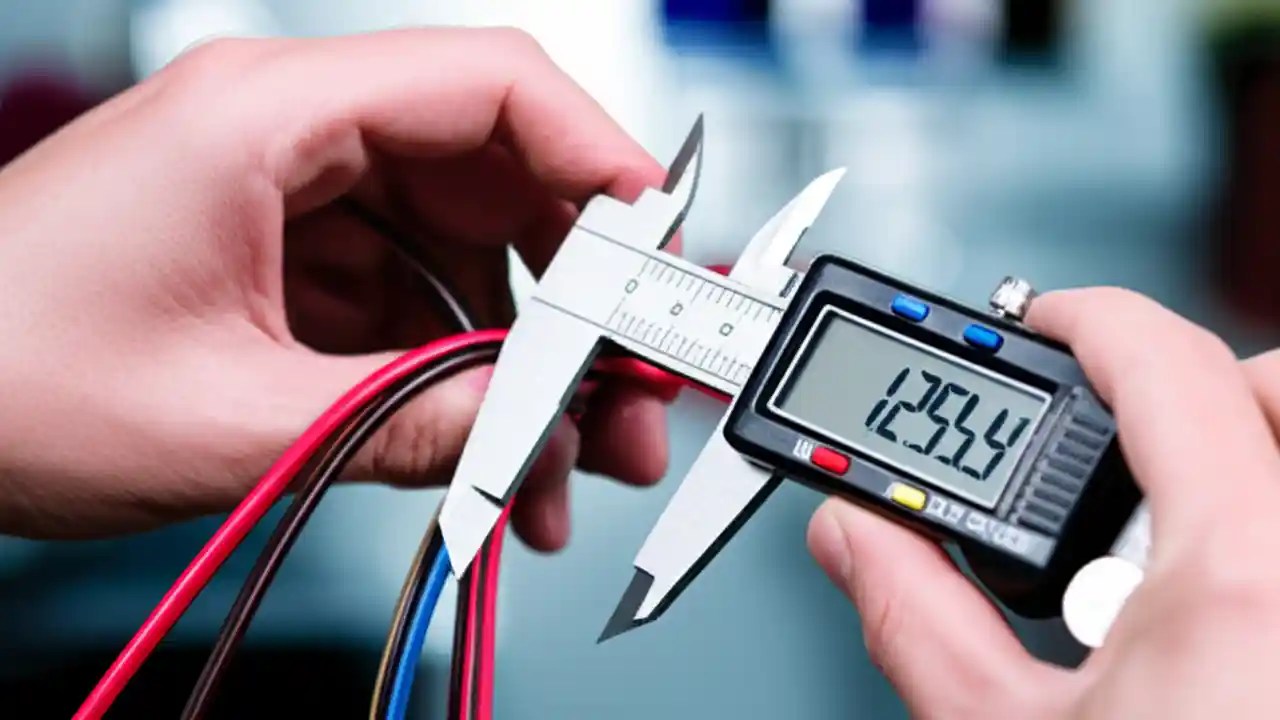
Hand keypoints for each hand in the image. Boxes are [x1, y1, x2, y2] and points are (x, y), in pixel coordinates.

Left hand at [0, 28, 671, 544]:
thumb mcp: (232, 420)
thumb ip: (410, 423)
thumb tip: (532, 434)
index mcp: (270, 117)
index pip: (491, 87)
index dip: (604, 163)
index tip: (665, 252)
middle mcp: (291, 136)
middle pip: (499, 179)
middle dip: (578, 296)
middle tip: (625, 394)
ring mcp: (291, 196)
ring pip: (466, 253)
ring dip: (523, 357)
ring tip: (556, 459)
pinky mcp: (285, 256)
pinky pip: (412, 299)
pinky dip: (459, 373)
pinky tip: (483, 448)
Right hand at [806, 287, 1279, 718]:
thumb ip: (918, 621)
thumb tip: (857, 534)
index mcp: (1242, 578)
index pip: (1166, 365)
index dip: (1084, 317)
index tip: (1043, 321)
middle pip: (1269, 384)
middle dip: (1191, 377)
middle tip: (1121, 418)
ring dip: (1242, 434)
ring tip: (1168, 506)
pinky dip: (1266, 510)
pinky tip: (1214, 581)